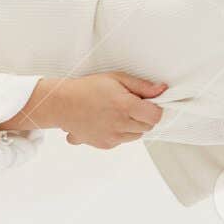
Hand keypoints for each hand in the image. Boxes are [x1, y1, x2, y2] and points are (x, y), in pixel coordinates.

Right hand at [16, 73, 166, 149]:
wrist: (62, 104)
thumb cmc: (88, 88)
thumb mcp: (117, 78)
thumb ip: (142, 86)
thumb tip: (162, 89)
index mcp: (125, 106)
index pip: (156, 116)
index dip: (155, 108)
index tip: (148, 103)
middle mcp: (120, 124)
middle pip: (148, 126)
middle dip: (143, 116)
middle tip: (130, 105)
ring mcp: (112, 137)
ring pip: (137, 135)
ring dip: (133, 125)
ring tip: (118, 112)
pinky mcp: (106, 145)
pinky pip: (123, 141)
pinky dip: (121, 133)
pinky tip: (109, 121)